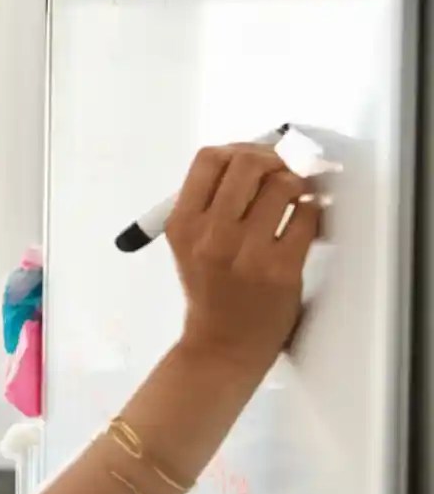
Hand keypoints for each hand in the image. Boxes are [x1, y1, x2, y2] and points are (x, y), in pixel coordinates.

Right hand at [165, 144, 320, 371]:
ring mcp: (245, 252)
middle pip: (247, 162)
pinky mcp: (280, 269)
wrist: (222, 345)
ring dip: (297, 184)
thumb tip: (256, 157)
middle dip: (274, 159)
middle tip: (285, 170)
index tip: (257, 158)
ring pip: (282, 185)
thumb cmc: (209, 291)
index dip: (239, 149)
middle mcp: (210, 235)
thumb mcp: (189, 244)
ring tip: (296, 197)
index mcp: (182, 224)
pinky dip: (312, 210)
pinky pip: (306, 216)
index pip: (208, 158)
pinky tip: (305, 219)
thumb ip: (209, 202)